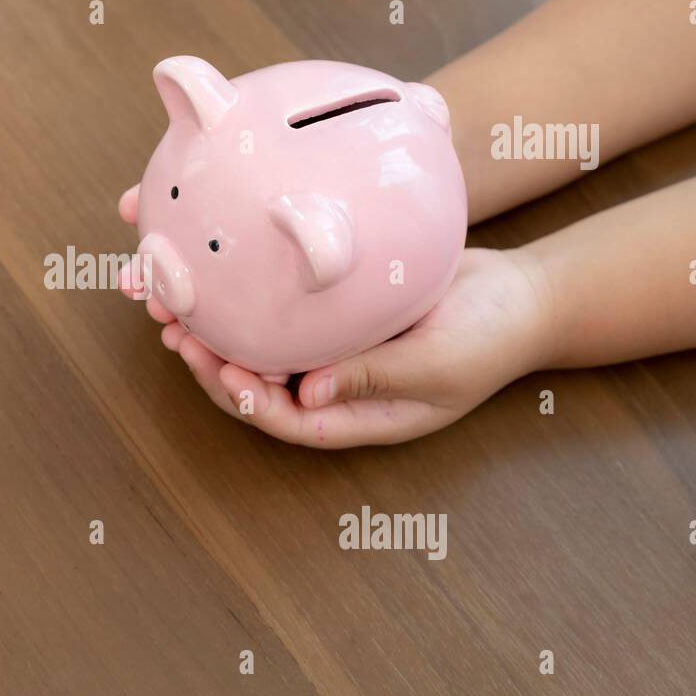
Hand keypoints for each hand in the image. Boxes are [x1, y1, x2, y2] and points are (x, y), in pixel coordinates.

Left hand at [119, 185, 551, 446]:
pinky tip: (220, 273)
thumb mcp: (438, 363)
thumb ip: (376, 378)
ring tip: (178, 307)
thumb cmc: (487, 338)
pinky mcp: (331, 315)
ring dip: (220, 333)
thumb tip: (310, 395)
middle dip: (215, 366)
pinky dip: (249, 299)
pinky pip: (281, 313)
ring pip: (262, 351)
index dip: (250, 403)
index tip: (221, 370)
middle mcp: (335, 390)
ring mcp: (331, 352)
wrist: (517, 296)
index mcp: (358, 417)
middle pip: (261, 389)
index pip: (290, 422)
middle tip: (178, 332)